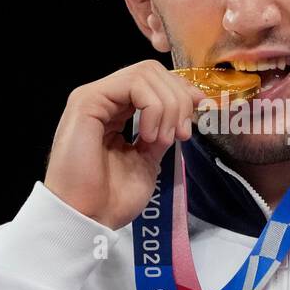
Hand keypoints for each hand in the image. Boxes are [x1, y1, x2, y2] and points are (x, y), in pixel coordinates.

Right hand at [44, 60, 207, 228]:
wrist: (89, 217)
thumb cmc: (111, 197)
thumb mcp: (148, 160)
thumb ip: (161, 133)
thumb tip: (184, 114)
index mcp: (116, 111)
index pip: (154, 81)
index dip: (183, 91)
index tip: (202, 111)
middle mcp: (105, 99)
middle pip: (153, 72)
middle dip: (179, 98)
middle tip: (182, 134)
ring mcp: (94, 97)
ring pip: (146, 74)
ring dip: (168, 106)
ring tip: (164, 140)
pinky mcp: (87, 101)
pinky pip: (133, 85)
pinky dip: (153, 107)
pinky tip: (151, 136)